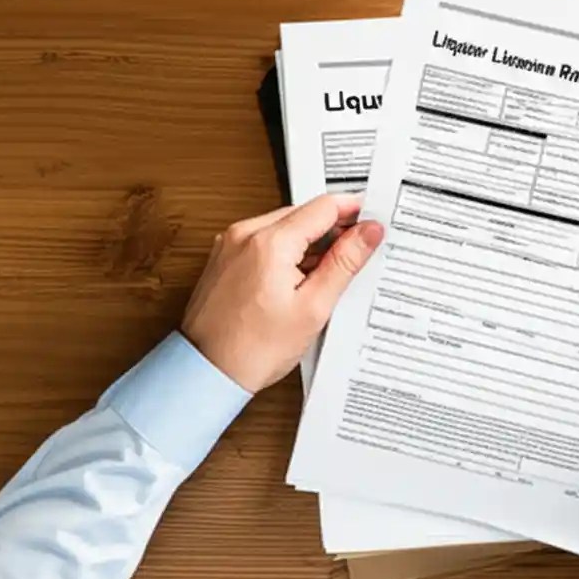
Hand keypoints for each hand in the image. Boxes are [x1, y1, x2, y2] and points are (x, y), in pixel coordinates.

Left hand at [181, 194, 384, 392]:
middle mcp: (244, 234)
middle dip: (332, 230)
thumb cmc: (253, 349)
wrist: (207, 372)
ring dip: (308, 243)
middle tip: (354, 255)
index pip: (323, 207)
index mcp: (269, 242)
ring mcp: (230, 244)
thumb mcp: (313, 307)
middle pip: (303, 214)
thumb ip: (344, 263)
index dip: (354, 210)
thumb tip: (368, 233)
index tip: (371, 221)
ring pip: (283, 227)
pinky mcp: (224, 257)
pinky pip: (263, 241)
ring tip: (324, 277)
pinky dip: (285, 252)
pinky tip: (297, 280)